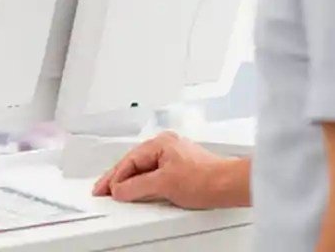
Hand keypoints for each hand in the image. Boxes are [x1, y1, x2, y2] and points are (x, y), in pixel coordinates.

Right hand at [93, 131, 246, 209]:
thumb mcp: (164, 184)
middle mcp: (167, 145)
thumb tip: (120, 189)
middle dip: (119, 177)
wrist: (229, 185)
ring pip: (145, 168)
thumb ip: (137, 186)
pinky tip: (141, 189)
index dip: (115, 177)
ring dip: (131, 180)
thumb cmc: (206, 178)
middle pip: (135, 162)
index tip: (106, 190)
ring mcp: (175, 155)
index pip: (129, 161)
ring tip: (119, 191)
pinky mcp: (182, 167)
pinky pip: (155, 172)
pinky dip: (144, 181)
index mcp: (160, 143)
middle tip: (104, 189)